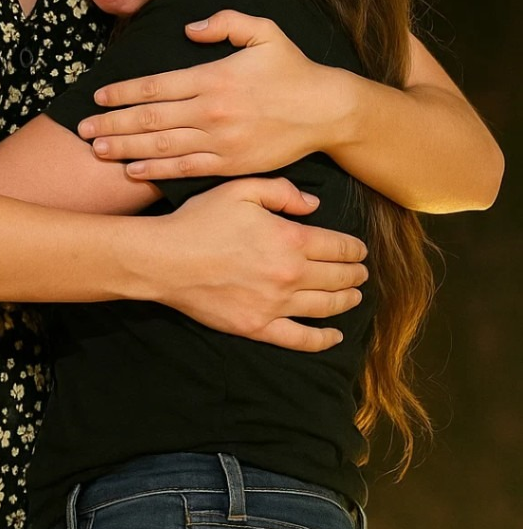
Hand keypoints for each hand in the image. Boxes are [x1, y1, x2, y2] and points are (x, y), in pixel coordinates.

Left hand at [77, 10, 338, 180]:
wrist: (326, 110)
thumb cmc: (291, 68)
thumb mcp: (264, 31)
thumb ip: (226, 23)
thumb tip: (190, 28)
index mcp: (213, 77)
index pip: (156, 86)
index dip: (122, 93)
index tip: (98, 98)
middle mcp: (211, 110)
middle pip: (150, 119)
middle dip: (113, 124)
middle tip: (84, 131)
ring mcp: (220, 140)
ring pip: (162, 146)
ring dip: (126, 148)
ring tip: (98, 150)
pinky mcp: (231, 163)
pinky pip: (186, 169)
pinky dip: (157, 171)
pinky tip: (133, 170)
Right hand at [160, 175, 366, 351]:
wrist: (165, 260)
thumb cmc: (200, 220)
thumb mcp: (241, 189)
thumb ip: (281, 192)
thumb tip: (314, 205)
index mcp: (291, 239)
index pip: (338, 246)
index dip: (354, 249)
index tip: (360, 250)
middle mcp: (290, 274)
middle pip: (338, 277)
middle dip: (355, 274)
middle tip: (361, 272)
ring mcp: (276, 304)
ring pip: (326, 306)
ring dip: (347, 301)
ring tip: (355, 296)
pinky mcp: (259, 326)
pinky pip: (300, 338)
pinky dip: (323, 339)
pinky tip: (335, 335)